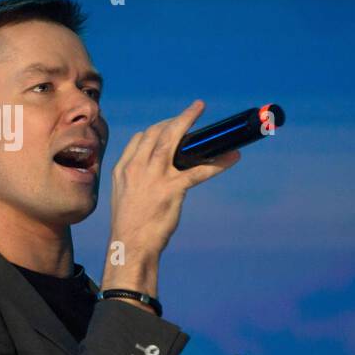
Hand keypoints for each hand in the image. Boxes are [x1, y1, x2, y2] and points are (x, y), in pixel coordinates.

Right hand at [106, 100, 240, 289]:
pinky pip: (197, 171)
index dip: (158, 127)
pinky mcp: (170, 190)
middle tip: (196, 108)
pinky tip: (231, 159)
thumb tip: (158, 170)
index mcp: (123, 169)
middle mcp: (136, 168)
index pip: (140, 138)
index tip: (171, 125)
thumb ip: (136, 178)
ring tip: (207, 117)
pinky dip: (217, 164)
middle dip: (178, 118)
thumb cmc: (130, 224)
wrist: (130, 246)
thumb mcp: (124, 195)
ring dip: (189, 123)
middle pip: (156, 132)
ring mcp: (153, 178)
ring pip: (172, 141)